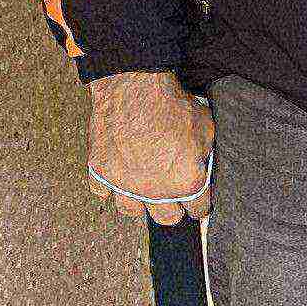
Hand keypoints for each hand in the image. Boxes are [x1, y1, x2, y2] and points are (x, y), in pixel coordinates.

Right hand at [89, 70, 213, 223]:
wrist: (135, 87)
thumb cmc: (171, 105)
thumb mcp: (206, 130)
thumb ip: (205, 157)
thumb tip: (204, 168)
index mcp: (185, 182)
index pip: (198, 209)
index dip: (201, 203)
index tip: (199, 200)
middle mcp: (154, 190)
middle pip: (167, 218)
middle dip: (174, 208)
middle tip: (175, 196)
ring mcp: (124, 183)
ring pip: (133, 211)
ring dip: (141, 202)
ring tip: (147, 189)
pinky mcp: (100, 172)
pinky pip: (103, 192)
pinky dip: (110, 187)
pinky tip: (120, 176)